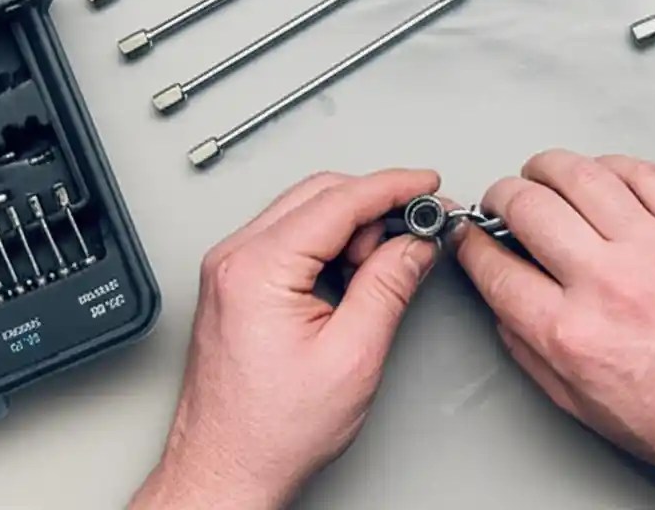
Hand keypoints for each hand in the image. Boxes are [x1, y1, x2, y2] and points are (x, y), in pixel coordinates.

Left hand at [132, 170, 440, 509]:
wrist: (227, 468)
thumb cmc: (270, 431)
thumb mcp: (353, 356)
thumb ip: (389, 287)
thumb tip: (414, 244)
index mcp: (257, 269)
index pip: (337, 200)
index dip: (392, 187)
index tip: (427, 186)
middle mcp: (233, 259)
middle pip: (318, 195)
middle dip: (374, 206)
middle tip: (418, 230)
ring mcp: (229, 269)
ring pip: (304, 212)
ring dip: (352, 227)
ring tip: (383, 269)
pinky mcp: (235, 283)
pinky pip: (289, 238)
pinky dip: (328, 246)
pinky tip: (353, 275)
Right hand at [456, 150, 654, 508]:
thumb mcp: (582, 406)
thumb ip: (530, 353)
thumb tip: (504, 307)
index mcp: (573, 334)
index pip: (495, 266)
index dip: (470, 244)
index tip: (471, 237)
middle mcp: (611, 284)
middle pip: (528, 206)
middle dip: (499, 198)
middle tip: (501, 202)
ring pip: (580, 174)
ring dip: (546, 168)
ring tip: (540, 175)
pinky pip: (644, 172)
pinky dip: (610, 165)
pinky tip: (600, 175)